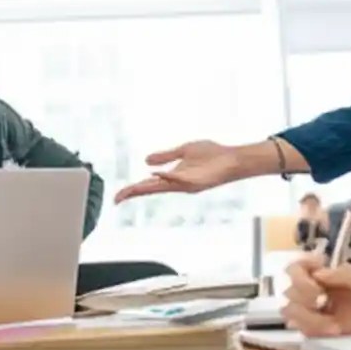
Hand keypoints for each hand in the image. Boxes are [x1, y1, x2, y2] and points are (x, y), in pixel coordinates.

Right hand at [114, 140, 244, 203]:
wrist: (233, 158)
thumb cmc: (212, 155)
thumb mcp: (183, 151)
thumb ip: (165, 157)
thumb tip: (145, 162)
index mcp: (172, 177)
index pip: (148, 185)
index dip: (132, 189)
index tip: (118, 196)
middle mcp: (177, 183)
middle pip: (150, 189)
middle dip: (133, 193)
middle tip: (117, 199)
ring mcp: (187, 184)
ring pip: (162, 187)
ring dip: (146, 187)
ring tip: (130, 190)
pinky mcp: (198, 181)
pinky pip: (180, 180)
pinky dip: (167, 177)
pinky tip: (156, 175)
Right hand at [281, 255, 350, 335]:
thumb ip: (340, 275)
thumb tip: (317, 275)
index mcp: (320, 273)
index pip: (294, 269)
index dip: (298, 276)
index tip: (316, 281)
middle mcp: (313, 289)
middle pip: (289, 292)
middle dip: (303, 298)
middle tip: (323, 302)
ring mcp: (316, 309)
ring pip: (291, 312)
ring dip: (306, 318)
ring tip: (331, 324)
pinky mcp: (321, 326)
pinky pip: (303, 329)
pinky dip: (314, 330)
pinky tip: (333, 330)